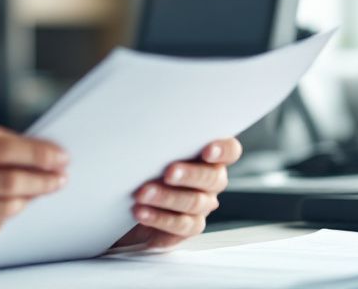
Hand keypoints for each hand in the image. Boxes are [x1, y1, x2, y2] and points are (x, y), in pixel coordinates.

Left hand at [112, 137, 243, 251]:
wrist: (128, 200)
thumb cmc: (142, 164)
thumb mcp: (151, 149)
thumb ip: (160, 142)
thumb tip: (144, 130)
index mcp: (208, 156)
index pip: (230, 150)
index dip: (224, 150)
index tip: (207, 151)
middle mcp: (210, 180)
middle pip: (213, 178)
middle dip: (189, 175)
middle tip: (168, 173)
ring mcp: (202, 204)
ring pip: (195, 202)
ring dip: (167, 197)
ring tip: (142, 194)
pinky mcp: (188, 226)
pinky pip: (181, 225)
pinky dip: (159, 218)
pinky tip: (141, 212)